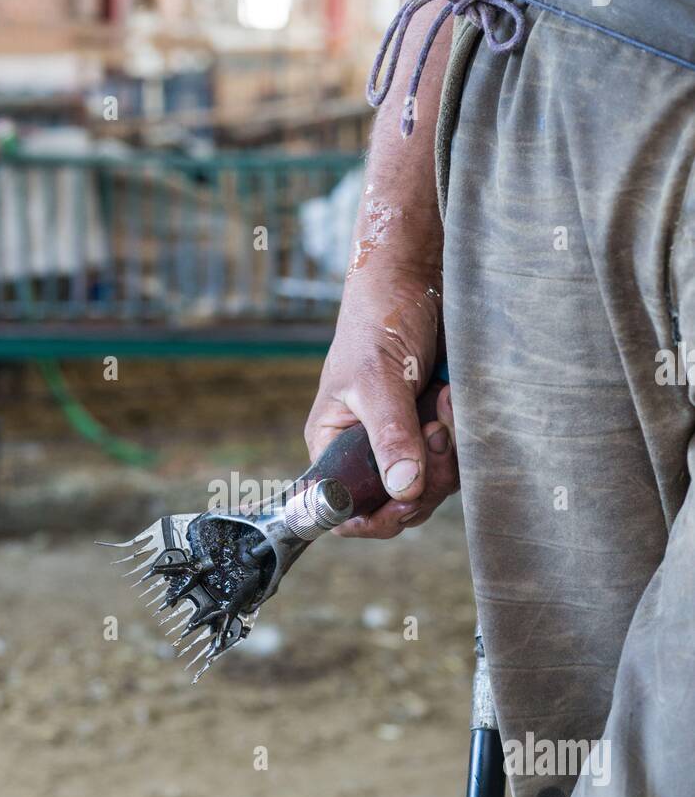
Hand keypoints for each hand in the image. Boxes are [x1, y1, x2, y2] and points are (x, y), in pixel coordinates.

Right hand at [304, 274, 457, 537]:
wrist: (420, 278)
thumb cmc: (380, 318)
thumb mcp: (378, 379)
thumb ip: (390, 435)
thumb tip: (403, 490)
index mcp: (334, 443)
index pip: (344, 506)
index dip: (371, 518)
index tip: (401, 505)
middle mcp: (367, 449)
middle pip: (397, 503)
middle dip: (423, 478)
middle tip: (433, 432)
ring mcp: (404, 441)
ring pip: (431, 486)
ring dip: (446, 454)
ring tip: (444, 402)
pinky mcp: (436, 429)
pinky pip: (455, 462)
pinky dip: (462, 438)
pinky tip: (454, 399)